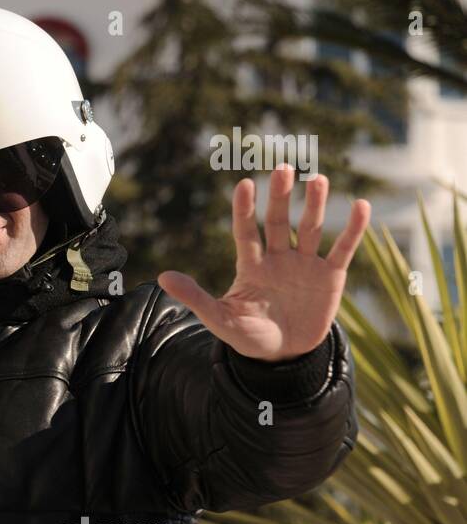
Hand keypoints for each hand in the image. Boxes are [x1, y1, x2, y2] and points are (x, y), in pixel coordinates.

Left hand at [157, 164, 370, 361]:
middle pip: (278, 221)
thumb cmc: (249, 336)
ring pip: (310, 228)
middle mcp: (278, 258)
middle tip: (283, 167)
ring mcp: (305, 264)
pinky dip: (353, 229)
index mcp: (251, 265)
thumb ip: (195, 297)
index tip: (244, 184)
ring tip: (318, 179)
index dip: (245, 209)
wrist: (283, 356)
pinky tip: (362, 205)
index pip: (246, 231)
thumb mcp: (220, 319)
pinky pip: (343, 248)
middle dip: (281, 196)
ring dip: (315, 204)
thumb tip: (161, 277)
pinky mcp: (331, 276)